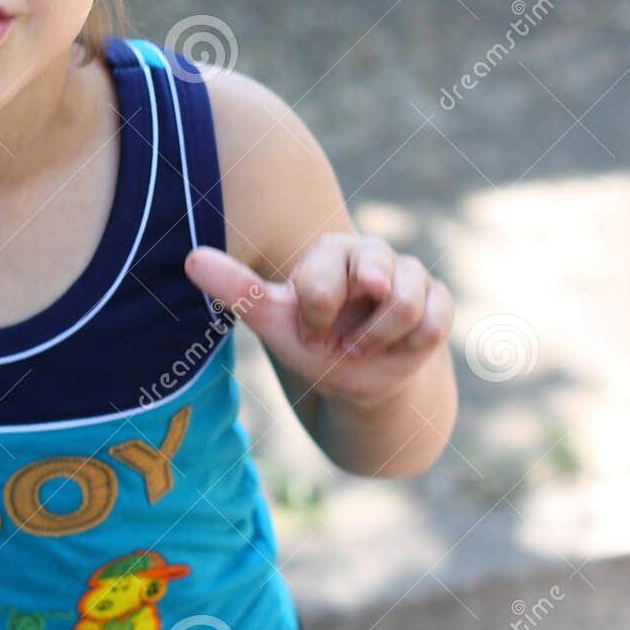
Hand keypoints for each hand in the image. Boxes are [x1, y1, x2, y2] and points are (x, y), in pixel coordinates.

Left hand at [183, 234, 453, 410]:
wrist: (359, 378)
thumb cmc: (312, 340)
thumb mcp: (272, 319)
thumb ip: (236, 287)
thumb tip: (190, 258)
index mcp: (331, 251)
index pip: (325, 277)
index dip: (317, 316)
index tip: (310, 332)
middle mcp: (372, 254)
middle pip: (375, 278)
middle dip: (357, 327)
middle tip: (344, 344)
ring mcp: (410, 275)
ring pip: (406, 302)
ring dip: (380, 340)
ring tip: (365, 348)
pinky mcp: (439, 301)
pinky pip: (434, 322)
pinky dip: (411, 346)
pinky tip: (397, 350)